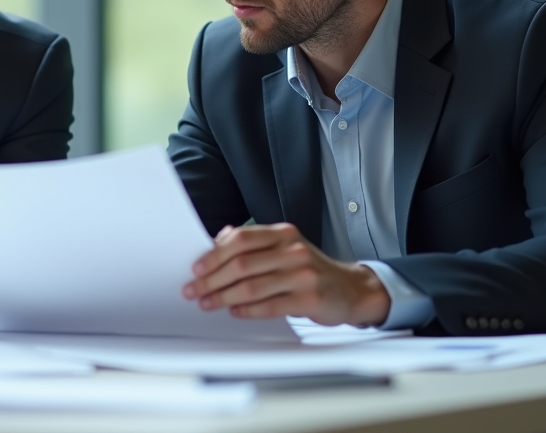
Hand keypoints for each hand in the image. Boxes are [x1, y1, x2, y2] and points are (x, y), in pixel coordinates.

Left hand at [183, 223, 389, 326]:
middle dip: (212, 279)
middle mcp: (293, 250)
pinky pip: (270, 306)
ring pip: (252, 286)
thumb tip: (216, 242)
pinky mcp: (310, 298)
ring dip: (224, 297)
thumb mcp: (284, 248)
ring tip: (207, 303)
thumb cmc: (309, 269)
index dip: (214, 254)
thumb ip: (252, 244)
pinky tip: (234, 311)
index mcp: (283, 234)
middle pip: (242, 264)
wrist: (351, 289)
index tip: (195, 268)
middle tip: (194, 290)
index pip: (241, 239)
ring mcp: (303, 274)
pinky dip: (247, 310)